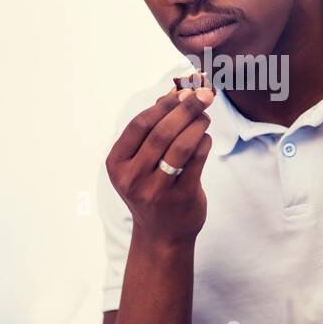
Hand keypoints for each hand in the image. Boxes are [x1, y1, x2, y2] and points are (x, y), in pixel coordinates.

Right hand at [105, 87, 214, 243]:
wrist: (162, 235)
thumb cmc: (151, 187)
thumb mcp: (141, 161)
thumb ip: (154, 127)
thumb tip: (176, 88)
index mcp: (117, 164)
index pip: (140, 125)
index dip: (163, 104)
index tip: (182, 90)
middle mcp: (132, 178)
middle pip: (161, 133)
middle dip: (185, 109)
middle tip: (203, 94)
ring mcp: (156, 190)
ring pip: (181, 146)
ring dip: (197, 124)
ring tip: (205, 115)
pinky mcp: (181, 197)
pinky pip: (196, 161)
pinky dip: (203, 142)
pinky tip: (205, 137)